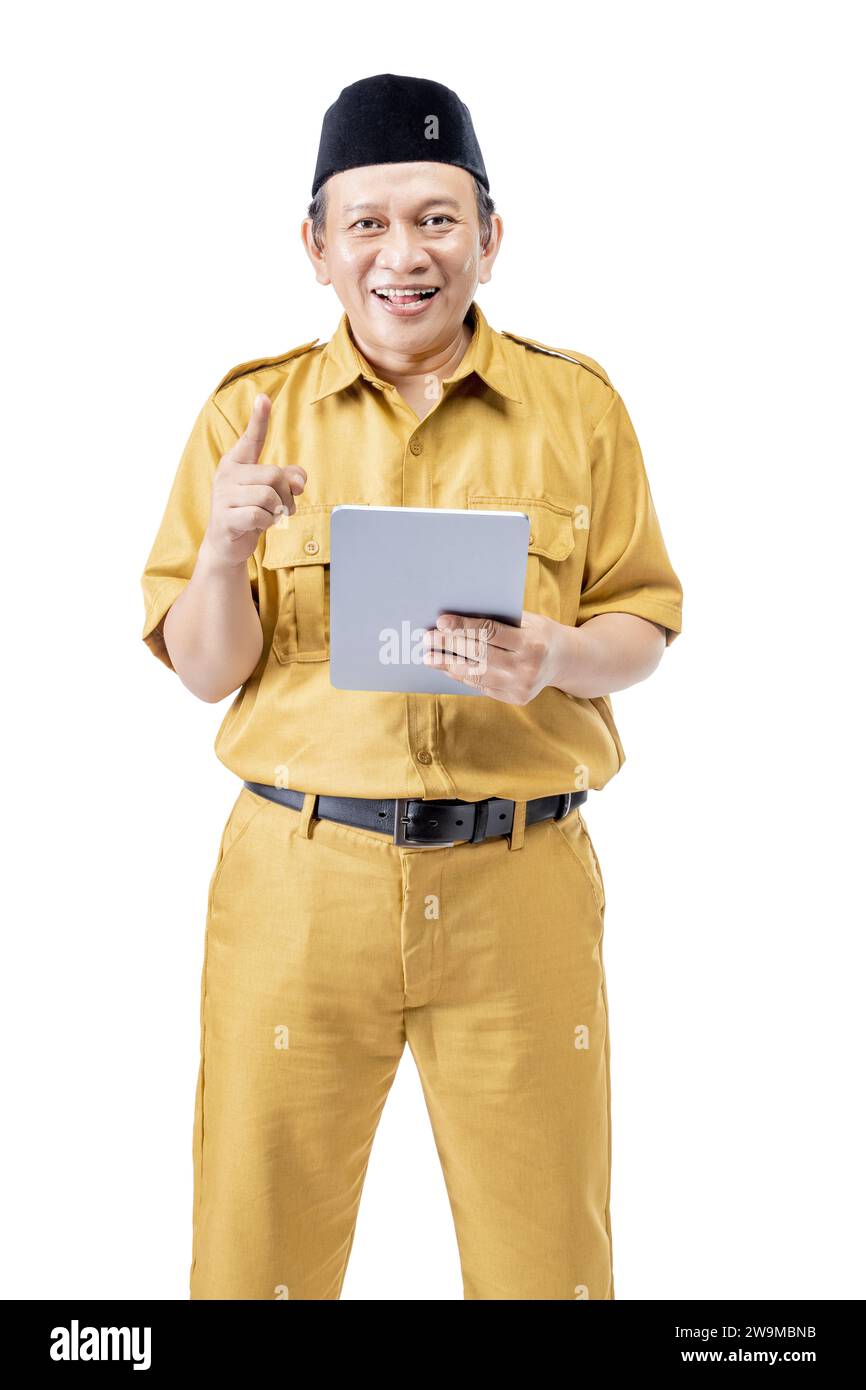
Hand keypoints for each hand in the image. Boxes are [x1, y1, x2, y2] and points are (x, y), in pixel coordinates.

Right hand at [202, 394, 306, 567]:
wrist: (226, 544)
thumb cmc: (251, 511)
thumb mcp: (272, 492)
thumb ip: (289, 480)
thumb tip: (299, 481)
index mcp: (238, 462)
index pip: (251, 438)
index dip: (259, 419)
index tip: (264, 398)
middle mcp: (227, 473)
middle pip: (274, 475)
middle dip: (286, 495)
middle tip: (281, 507)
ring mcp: (223, 495)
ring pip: (269, 496)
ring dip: (278, 511)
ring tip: (269, 516)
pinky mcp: (224, 517)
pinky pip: (259, 515)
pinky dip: (267, 523)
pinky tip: (259, 525)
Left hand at [421, 610, 564, 703]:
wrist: (565, 661)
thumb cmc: (540, 633)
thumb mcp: (528, 620)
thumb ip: (499, 621)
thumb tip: (458, 619)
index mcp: (532, 643)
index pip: (491, 634)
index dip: (464, 627)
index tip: (441, 621)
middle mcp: (527, 668)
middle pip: (480, 655)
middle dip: (450, 646)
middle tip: (427, 639)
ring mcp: (521, 687)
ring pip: (477, 674)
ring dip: (449, 664)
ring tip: (429, 656)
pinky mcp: (515, 699)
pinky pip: (481, 686)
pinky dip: (461, 676)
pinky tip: (446, 667)